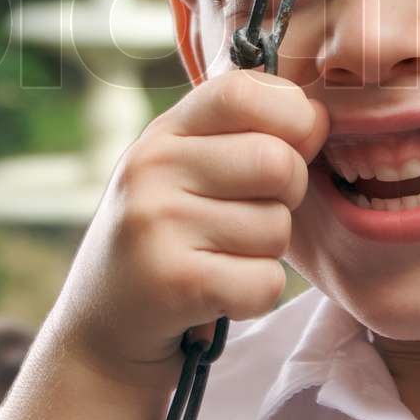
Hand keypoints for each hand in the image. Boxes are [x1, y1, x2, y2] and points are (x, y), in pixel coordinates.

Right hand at [49, 69, 328, 387]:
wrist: (101, 330)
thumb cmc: (168, 240)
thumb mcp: (186, 171)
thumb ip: (244, 135)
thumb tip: (319, 117)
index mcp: (163, 132)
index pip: (243, 90)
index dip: (290, 116)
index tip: (291, 147)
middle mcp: (151, 168)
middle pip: (278, 163)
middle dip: (287, 198)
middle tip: (251, 218)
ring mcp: (156, 225)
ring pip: (277, 228)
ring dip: (267, 253)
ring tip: (220, 259)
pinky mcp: (173, 284)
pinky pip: (266, 282)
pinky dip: (255, 297)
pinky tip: (218, 295)